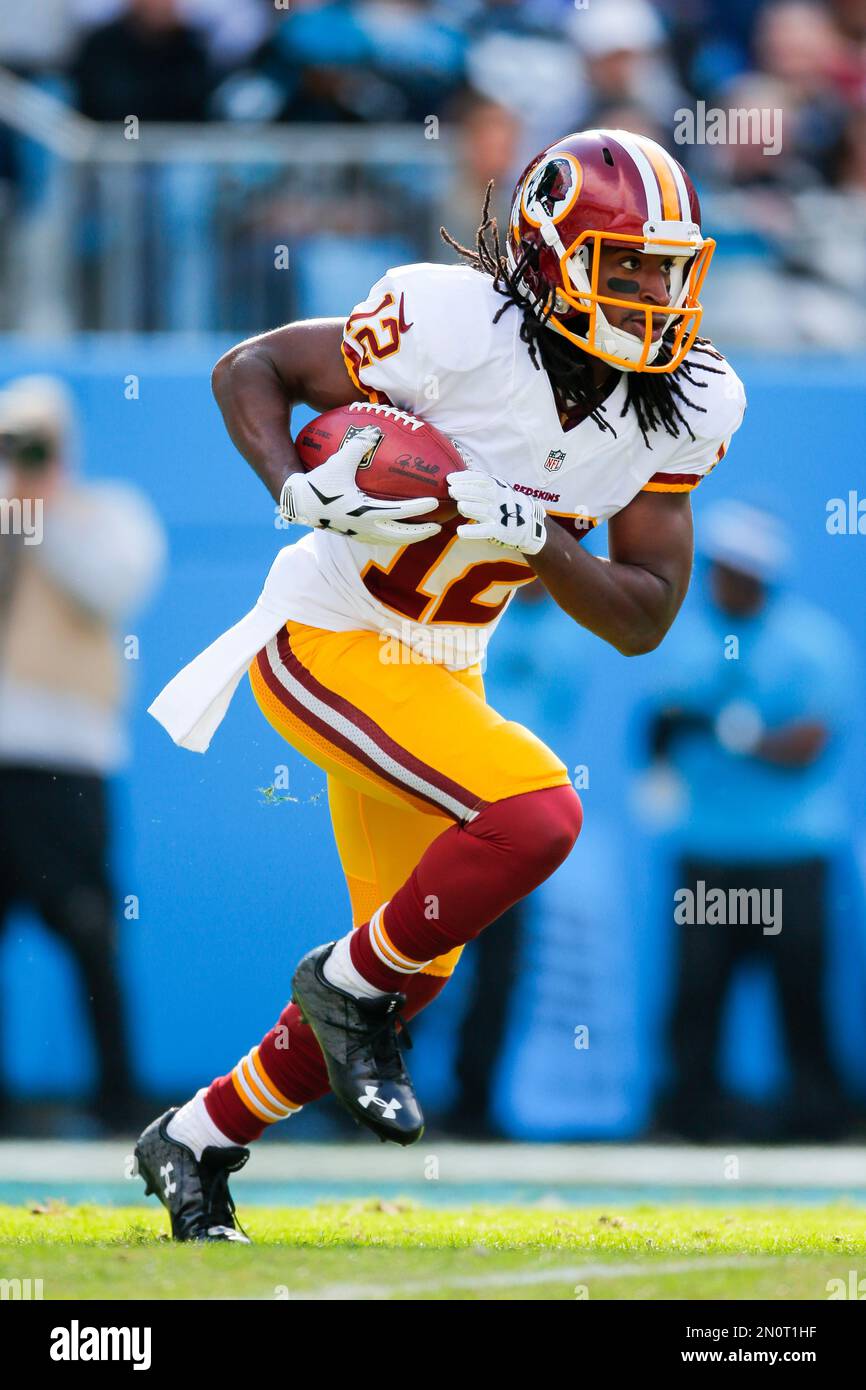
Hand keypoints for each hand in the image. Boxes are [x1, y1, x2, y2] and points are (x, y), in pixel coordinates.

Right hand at [280, 426, 440, 544]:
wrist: (297, 504)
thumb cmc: (318, 482)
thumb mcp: (338, 462)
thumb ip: (357, 446)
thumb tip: (373, 431)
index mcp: (365, 512)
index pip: (399, 512)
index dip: (419, 508)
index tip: (434, 503)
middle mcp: (364, 527)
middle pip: (399, 535)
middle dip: (420, 533)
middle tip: (437, 528)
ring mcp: (358, 533)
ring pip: (389, 540)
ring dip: (407, 538)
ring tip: (421, 532)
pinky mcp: (351, 534)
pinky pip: (378, 538)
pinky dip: (391, 536)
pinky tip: (396, 529)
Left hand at [448, 470, 546, 554]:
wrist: (530, 524)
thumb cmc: (506, 504)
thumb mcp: (498, 489)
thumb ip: (481, 485)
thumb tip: (457, 478)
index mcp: (497, 487)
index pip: (481, 479)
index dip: (465, 477)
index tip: (450, 479)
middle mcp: (498, 499)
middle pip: (480, 493)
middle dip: (465, 491)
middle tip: (452, 491)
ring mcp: (499, 515)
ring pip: (483, 510)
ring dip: (470, 507)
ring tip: (460, 506)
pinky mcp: (500, 531)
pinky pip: (485, 531)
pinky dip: (472, 531)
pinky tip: (460, 531)